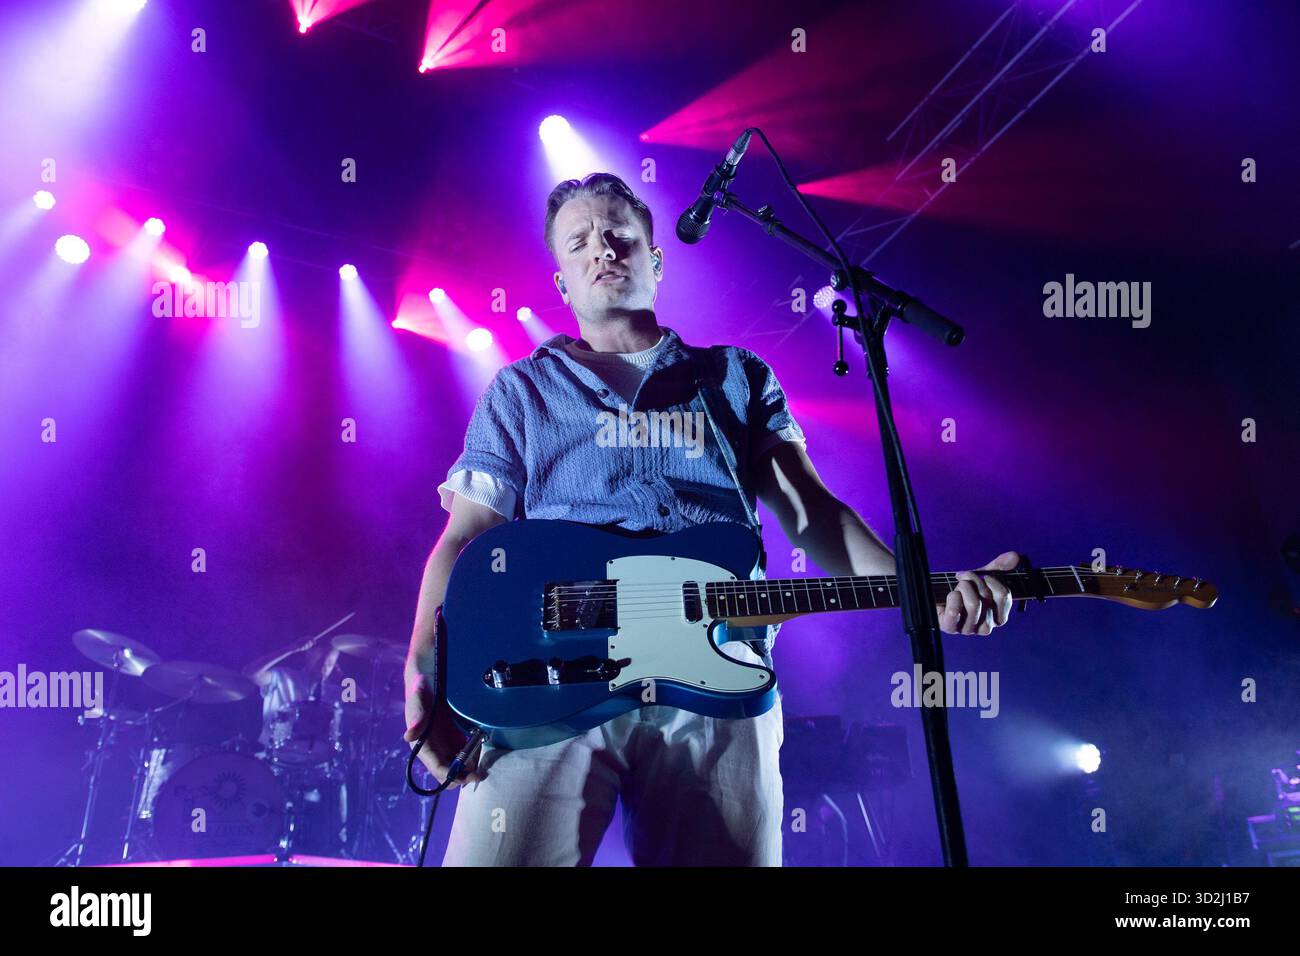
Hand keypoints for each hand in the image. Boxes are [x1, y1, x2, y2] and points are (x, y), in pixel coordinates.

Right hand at [403, 672, 484, 787]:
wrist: (428, 678)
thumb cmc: (420, 689)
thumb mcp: (418, 698)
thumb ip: (416, 715)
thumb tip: (409, 736)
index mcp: (422, 746)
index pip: (437, 769)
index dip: (452, 776)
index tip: (469, 777)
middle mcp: (433, 749)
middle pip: (449, 772)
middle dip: (464, 775)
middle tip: (481, 772)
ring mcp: (444, 745)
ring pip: (458, 766)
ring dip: (470, 767)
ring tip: (483, 758)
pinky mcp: (453, 738)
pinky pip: (464, 754)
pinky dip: (473, 756)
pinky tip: (481, 748)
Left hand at [938, 551, 1019, 635]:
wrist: (938, 596)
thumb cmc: (963, 591)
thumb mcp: (981, 578)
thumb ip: (998, 568)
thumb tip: (1014, 556)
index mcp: (998, 617)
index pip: (1004, 596)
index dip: (993, 581)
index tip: (983, 576)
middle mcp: (986, 627)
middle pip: (987, 598)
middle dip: (974, 581)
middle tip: (964, 577)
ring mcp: (969, 629)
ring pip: (974, 604)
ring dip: (963, 588)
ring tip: (957, 587)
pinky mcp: (951, 627)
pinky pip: (954, 612)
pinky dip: (952, 598)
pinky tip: (951, 595)